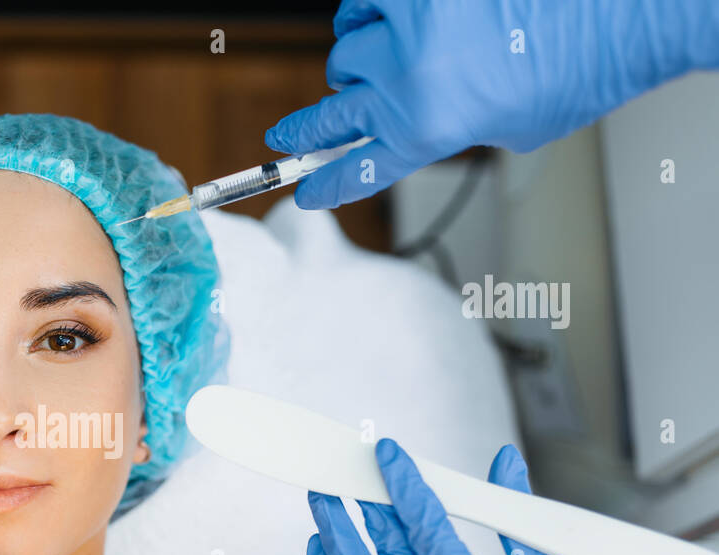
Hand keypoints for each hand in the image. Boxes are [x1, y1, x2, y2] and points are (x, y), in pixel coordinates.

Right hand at [266, 0, 715, 208]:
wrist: (613, 9)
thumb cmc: (579, 70)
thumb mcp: (512, 131)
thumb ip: (454, 133)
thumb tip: (423, 120)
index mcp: (428, 136)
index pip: (354, 172)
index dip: (324, 186)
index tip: (304, 193)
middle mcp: (405, 88)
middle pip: (330, 119)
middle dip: (304, 135)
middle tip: (286, 141)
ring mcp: (403, 34)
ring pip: (345, 56)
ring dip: (358, 64)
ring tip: (382, 59)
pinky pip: (360, 4)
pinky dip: (366, 13)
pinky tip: (382, 18)